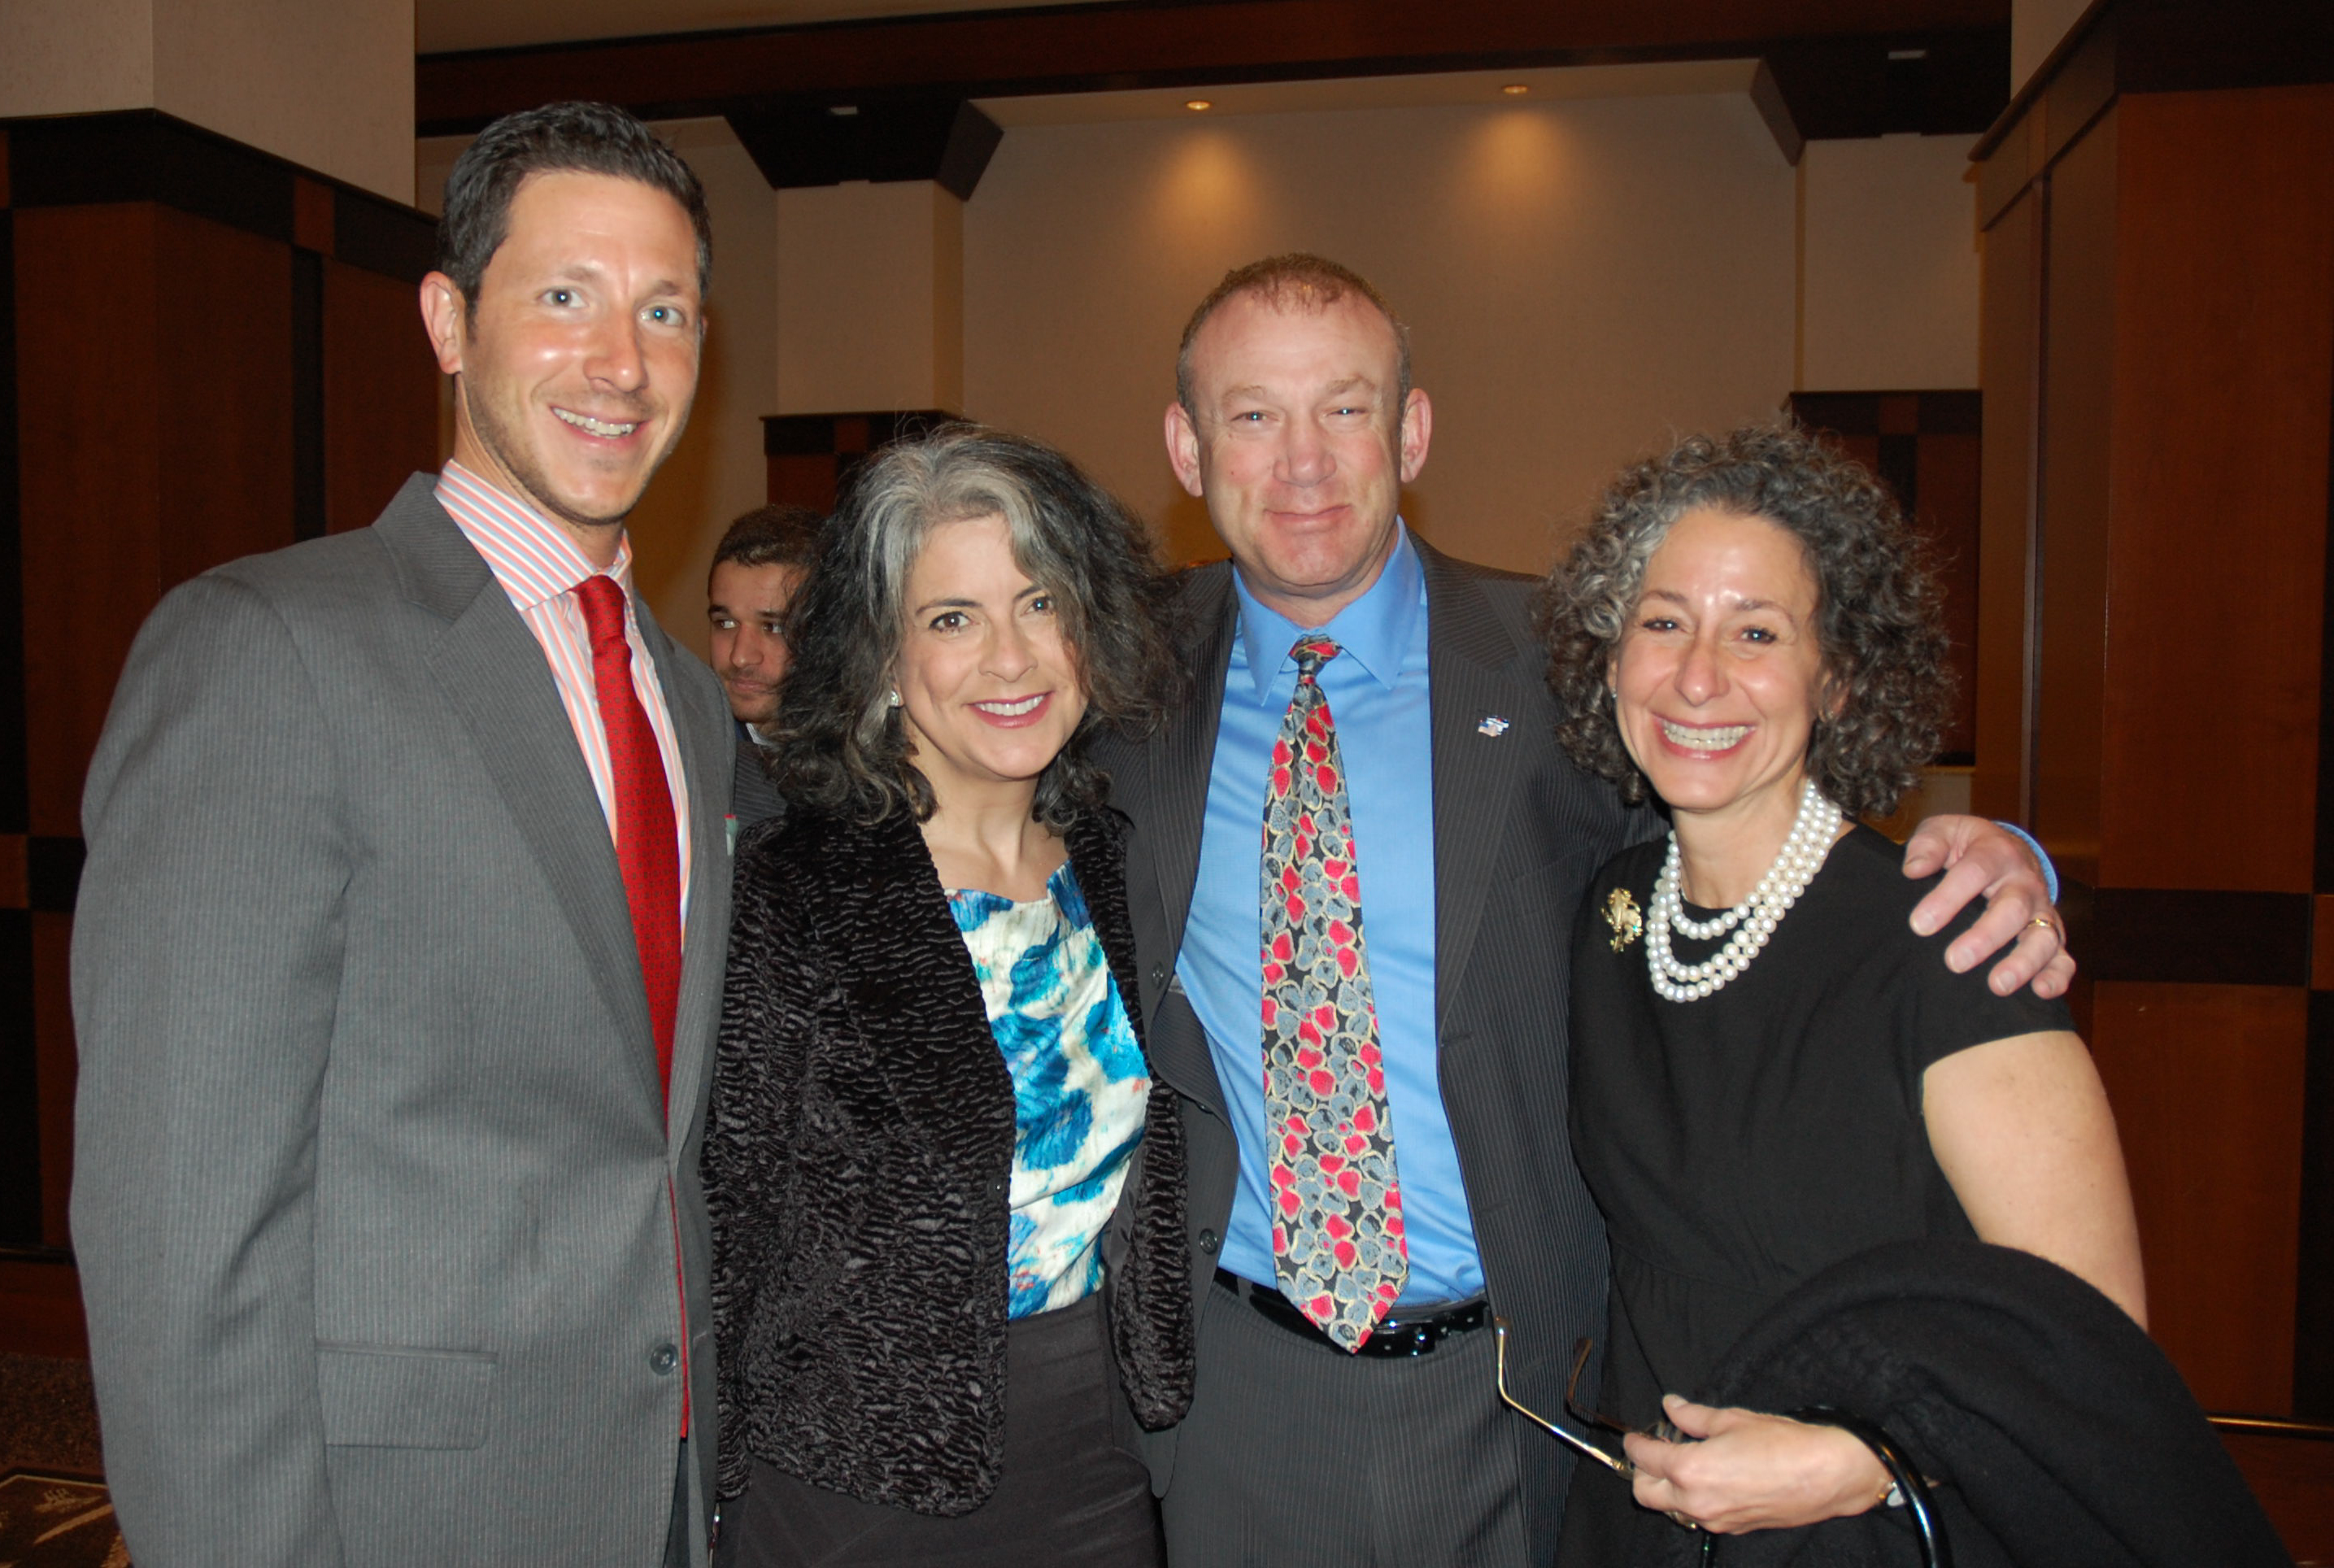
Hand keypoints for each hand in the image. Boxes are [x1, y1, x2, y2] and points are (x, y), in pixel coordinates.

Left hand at [1625, 1396, 1889, 1534]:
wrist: (1828, 1475)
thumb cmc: (1783, 1443)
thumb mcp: (1732, 1419)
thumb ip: (1693, 1416)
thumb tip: (1671, 1406)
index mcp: (1689, 1471)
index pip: (1643, 1458)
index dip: (1635, 1441)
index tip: (1637, 1434)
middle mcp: (1696, 1502)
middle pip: (1645, 1494)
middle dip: (1642, 1472)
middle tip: (1658, 1450)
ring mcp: (1716, 1520)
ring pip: (1672, 1509)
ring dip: (1669, 1488)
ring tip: (1688, 1462)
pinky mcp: (1735, 1529)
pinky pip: (1700, 1517)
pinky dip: (1695, 1499)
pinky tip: (1713, 1479)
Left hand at [1901, 815, 2072, 997]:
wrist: (2007, 850)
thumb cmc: (1967, 846)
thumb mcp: (1945, 831)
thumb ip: (1928, 844)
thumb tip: (1913, 869)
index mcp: (1997, 853)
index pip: (1974, 872)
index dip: (1948, 898)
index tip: (1920, 925)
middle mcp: (2025, 883)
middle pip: (2013, 909)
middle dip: (1985, 937)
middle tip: (1954, 962)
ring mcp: (2042, 911)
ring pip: (2043, 937)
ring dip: (2024, 962)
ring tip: (1998, 985)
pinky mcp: (2052, 935)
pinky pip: (2063, 957)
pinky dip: (2057, 975)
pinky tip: (2040, 991)